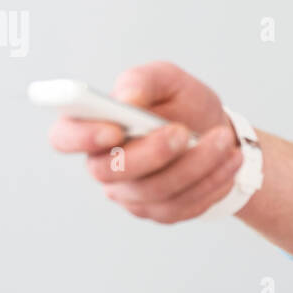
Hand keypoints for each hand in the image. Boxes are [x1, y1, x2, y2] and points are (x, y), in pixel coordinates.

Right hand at [46, 61, 243, 223]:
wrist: (219, 135)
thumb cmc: (183, 106)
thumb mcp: (169, 80)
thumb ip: (144, 81)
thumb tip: (126, 97)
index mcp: (94, 126)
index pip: (64, 138)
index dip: (82, 137)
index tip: (113, 130)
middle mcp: (104, 165)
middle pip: (110, 171)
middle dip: (152, 153)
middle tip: (182, 131)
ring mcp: (130, 194)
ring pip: (155, 191)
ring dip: (195, 165)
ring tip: (222, 140)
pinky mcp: (160, 211)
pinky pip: (182, 205)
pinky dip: (211, 181)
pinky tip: (228, 162)